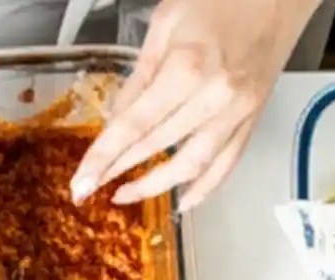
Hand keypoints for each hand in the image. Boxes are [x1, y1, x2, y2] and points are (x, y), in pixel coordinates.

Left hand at [71, 0, 322, 210]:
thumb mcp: (165, 24)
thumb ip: (140, 75)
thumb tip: (116, 120)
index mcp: (187, 68)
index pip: (134, 125)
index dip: (103, 157)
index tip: (81, 183)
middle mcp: (215, 97)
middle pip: (158, 147)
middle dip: (119, 172)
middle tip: (90, 189)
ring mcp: (239, 112)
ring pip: (194, 166)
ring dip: (157, 187)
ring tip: (127, 194)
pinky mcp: (254, 118)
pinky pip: (228, 164)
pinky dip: (205, 188)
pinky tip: (183, 201)